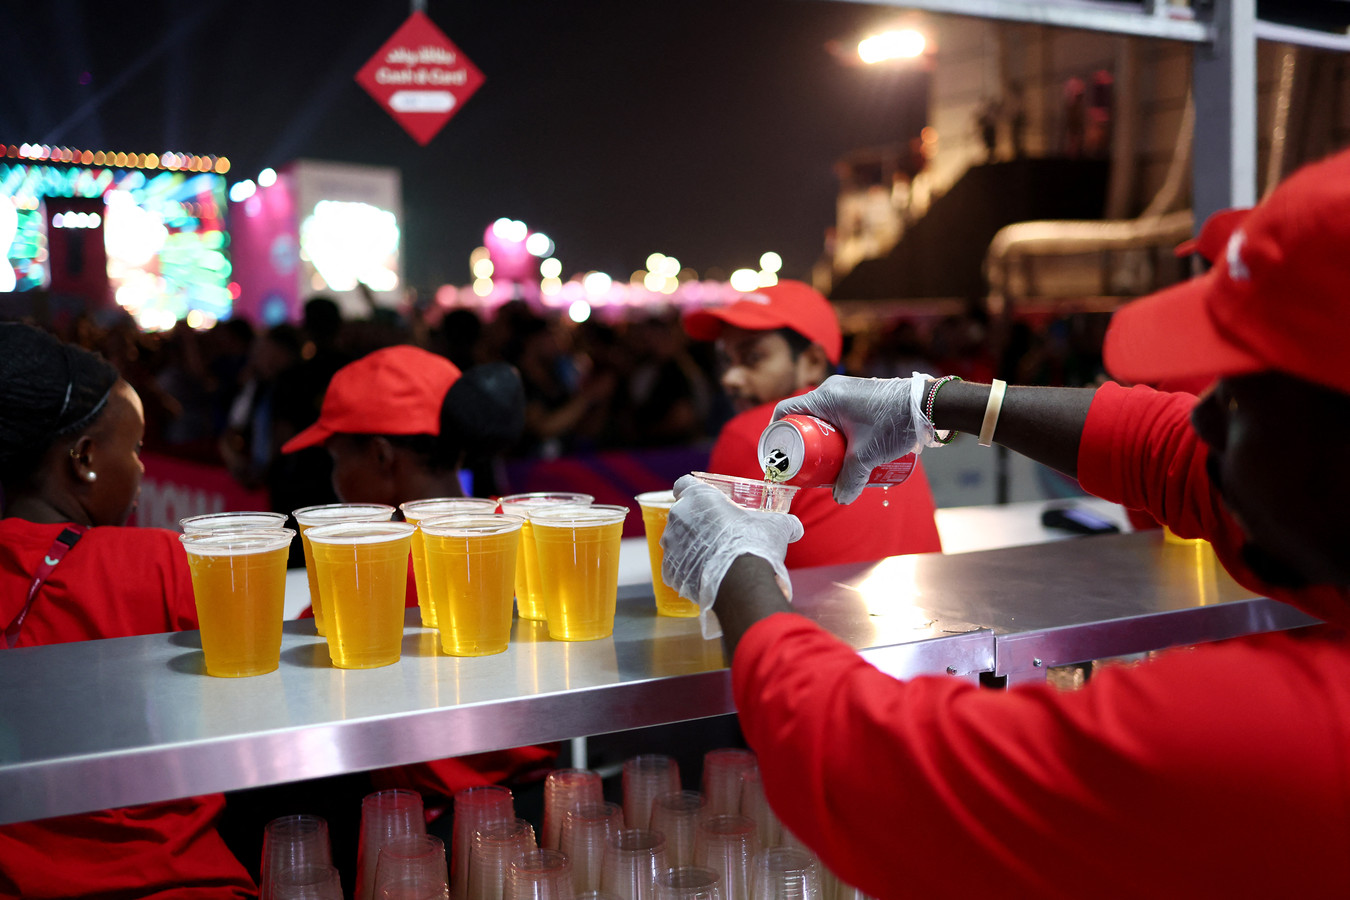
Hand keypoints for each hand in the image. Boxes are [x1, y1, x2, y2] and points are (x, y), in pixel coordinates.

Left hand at [661, 475, 802, 638]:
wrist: (742, 582)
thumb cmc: (754, 543)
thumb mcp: (776, 526)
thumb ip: (784, 522)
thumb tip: (796, 527)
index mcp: (698, 497)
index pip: (683, 483)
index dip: (693, 490)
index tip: (706, 500)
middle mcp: (678, 517)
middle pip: (681, 514)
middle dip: (696, 522)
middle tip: (716, 532)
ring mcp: (671, 545)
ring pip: (677, 541)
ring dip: (690, 546)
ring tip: (713, 557)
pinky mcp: (670, 571)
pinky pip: (677, 567)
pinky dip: (688, 570)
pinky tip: (706, 575)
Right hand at [772, 372, 936, 504]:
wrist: (927, 405)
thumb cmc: (894, 423)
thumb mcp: (867, 455)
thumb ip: (850, 479)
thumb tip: (840, 499)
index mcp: (826, 397)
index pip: (786, 411)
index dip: (777, 433)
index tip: (778, 454)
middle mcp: (833, 389)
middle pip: (804, 416)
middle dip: (802, 442)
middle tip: (804, 464)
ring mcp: (847, 391)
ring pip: (822, 417)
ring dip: (820, 438)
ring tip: (824, 461)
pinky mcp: (860, 397)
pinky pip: (837, 413)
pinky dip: (834, 431)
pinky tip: (843, 448)